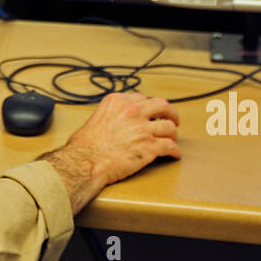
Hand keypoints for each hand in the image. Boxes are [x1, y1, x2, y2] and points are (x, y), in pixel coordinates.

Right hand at [40, 92, 180, 214]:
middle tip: (173, 119)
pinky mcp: (149, 147)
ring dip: (173, 133)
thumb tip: (116, 121)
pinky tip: (174, 154)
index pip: (141, 98)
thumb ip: (111, 114)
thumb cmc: (85, 146)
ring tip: (173, 139)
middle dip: (170, 113)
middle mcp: (133, 111)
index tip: (151, 112)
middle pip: (162, 106)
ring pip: (169, 127)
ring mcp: (143, 129)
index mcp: (118, 102)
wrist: (85, 162)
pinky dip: (175, 151)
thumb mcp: (96, 117)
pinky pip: (170, 146)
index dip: (148, 106)